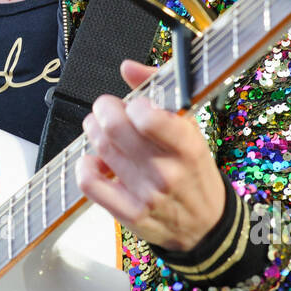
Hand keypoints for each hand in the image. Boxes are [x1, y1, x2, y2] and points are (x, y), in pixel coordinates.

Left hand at [76, 58, 225, 253]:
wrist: (205, 223)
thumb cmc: (193, 170)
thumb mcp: (189, 129)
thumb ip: (159, 91)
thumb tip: (127, 67)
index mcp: (187, 146)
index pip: (147, 117)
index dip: (132, 103)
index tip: (134, 104)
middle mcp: (167, 172)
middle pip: (114, 128)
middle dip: (104, 109)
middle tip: (107, 109)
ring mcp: (147, 196)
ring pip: (100, 149)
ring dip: (94, 131)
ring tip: (101, 130)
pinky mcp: (129, 214)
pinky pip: (89, 182)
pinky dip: (85, 165)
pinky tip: (95, 161)